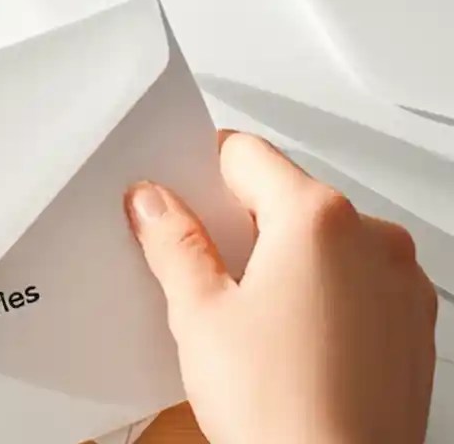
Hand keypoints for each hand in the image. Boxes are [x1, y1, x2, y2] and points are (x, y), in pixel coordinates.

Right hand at [126, 131, 437, 443]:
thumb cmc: (282, 412)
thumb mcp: (198, 315)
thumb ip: (172, 242)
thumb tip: (154, 203)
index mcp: (318, 218)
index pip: (244, 154)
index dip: (197, 174)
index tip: (173, 203)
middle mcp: (373, 239)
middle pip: (286, 196)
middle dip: (238, 224)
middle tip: (201, 276)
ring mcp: (400, 283)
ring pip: (323, 242)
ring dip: (282, 262)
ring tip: (245, 322)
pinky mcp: (411, 326)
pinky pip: (355, 283)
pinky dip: (320, 297)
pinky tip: (284, 343)